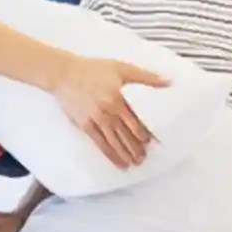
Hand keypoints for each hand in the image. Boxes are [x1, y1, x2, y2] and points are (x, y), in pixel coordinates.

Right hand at [52, 55, 167, 168]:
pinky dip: (110, 155)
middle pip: (127, 135)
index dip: (146, 134)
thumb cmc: (91, 69)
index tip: (154, 142)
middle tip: (145, 157)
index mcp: (118, 99)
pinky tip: (118, 162)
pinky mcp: (84, 125)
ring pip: (115, 142)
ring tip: (135, 163)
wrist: (63, 74)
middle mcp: (107, 112)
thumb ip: (145, 76)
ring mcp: (95, 120)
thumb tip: (168, 81)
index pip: (136, 122)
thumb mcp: (121, 68)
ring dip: (126, 154)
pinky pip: (100, 144)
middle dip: (137, 148)